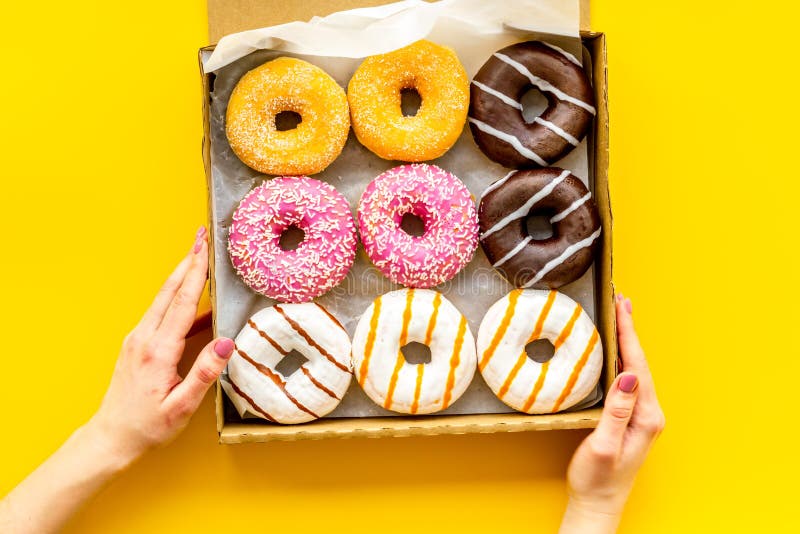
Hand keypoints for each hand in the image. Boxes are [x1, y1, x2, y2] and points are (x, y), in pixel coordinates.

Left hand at [88, 226, 232, 465]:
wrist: (112, 438)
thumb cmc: (149, 426)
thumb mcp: (181, 407)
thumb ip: (204, 373)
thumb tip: (226, 342)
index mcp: (158, 350)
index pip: (182, 302)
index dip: (196, 272)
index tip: (204, 247)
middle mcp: (144, 338)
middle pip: (169, 290)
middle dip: (187, 260)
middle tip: (201, 234)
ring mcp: (137, 339)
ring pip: (163, 298)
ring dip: (181, 274)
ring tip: (198, 255)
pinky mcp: (137, 344)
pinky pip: (160, 312)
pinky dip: (176, 295)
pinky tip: (193, 296)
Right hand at [559, 294, 665, 532]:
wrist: (598, 504)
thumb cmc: (598, 480)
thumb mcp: (604, 445)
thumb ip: (618, 411)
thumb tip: (630, 376)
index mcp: (646, 416)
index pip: (637, 365)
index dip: (628, 333)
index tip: (621, 306)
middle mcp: (649, 413)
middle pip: (639, 361)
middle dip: (629, 330)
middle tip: (619, 300)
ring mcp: (641, 416)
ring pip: (634, 368)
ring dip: (625, 341)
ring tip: (617, 317)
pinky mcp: (630, 418)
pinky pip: (628, 380)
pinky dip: (620, 358)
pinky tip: (612, 351)